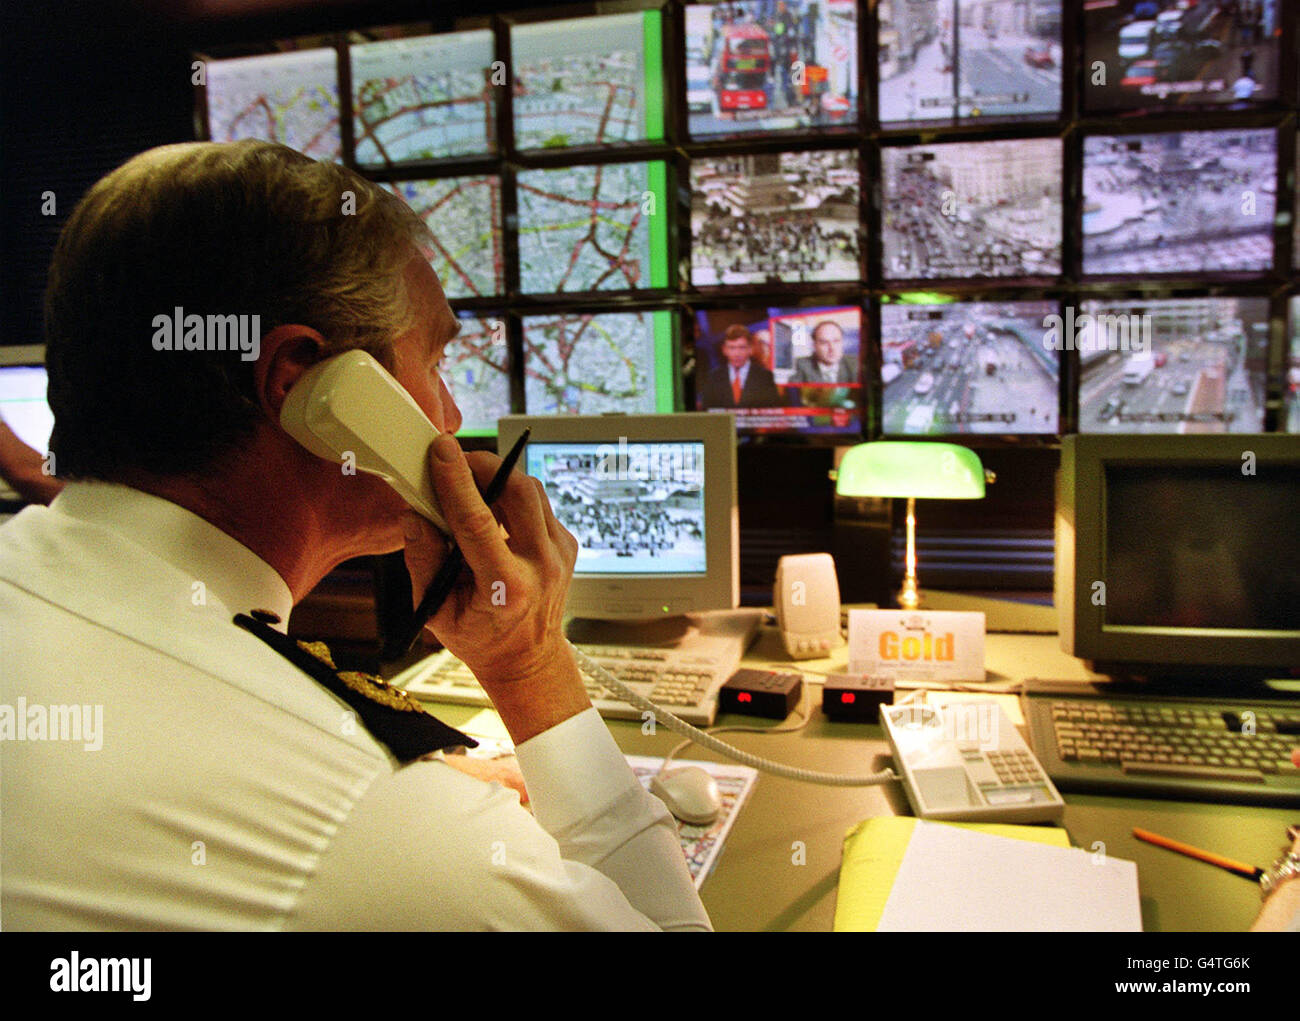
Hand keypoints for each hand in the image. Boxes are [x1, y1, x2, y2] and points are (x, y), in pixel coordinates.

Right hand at [402, 432, 588, 743]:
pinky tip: (491, 510)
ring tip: (469, 484)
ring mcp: (560, 553)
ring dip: (499, 478)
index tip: (441, 451)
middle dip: (484, 465)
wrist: (527, 658)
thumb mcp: (435, 611)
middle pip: (518, 491)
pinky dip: (512, 497)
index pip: (478, 523)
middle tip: (454, 461)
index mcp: (507, 588)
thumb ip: (422, 561)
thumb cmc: (479, 638)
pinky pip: (539, 504)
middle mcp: (542, 566)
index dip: (456, 482)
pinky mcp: (566, 543)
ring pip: (532, 490)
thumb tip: (415, 514)